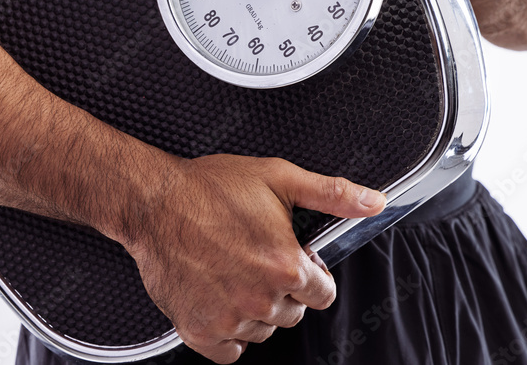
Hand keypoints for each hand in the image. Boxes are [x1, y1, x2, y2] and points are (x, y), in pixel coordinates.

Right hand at [123, 154, 384, 363]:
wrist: (153, 202)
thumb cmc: (210, 188)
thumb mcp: (279, 178)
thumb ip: (332, 194)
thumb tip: (373, 202)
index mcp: (286, 266)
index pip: (322, 295)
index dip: (309, 274)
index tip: (290, 258)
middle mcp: (260, 299)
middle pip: (292, 313)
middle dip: (281, 290)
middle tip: (255, 258)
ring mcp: (228, 319)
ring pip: (262, 331)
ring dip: (254, 309)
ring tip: (232, 271)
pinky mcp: (199, 331)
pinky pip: (230, 352)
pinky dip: (228, 332)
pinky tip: (219, 298)